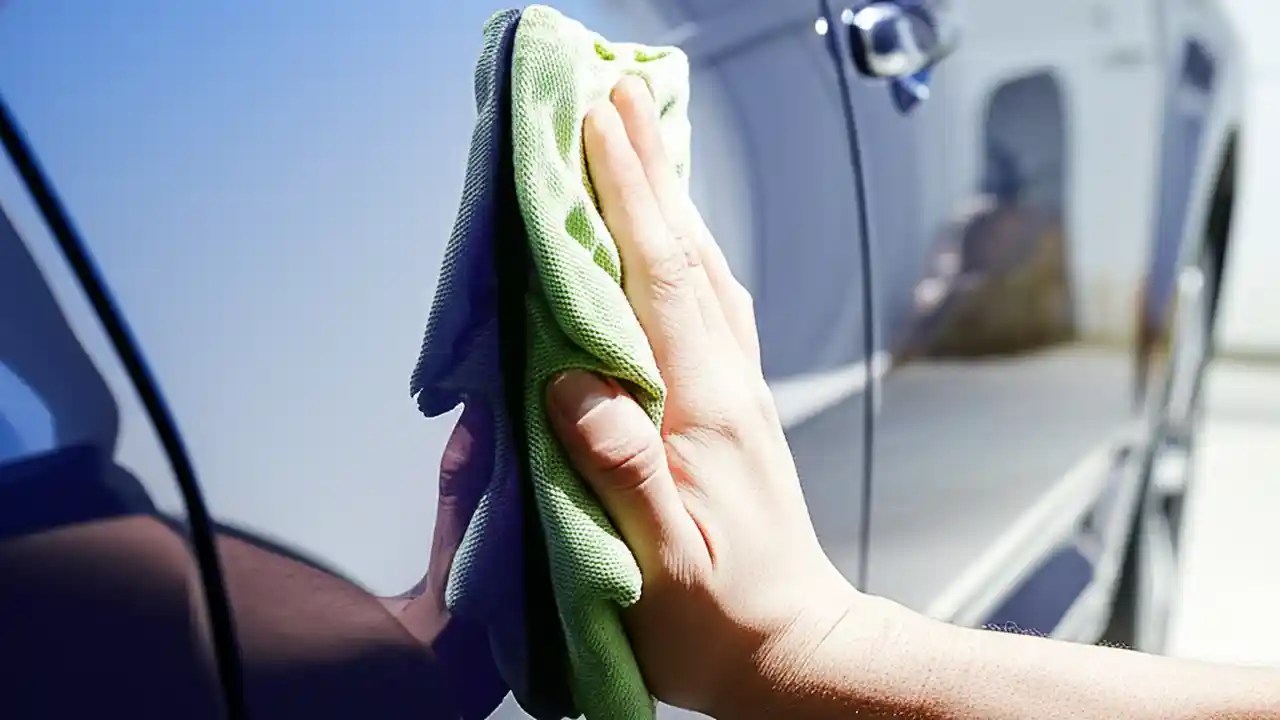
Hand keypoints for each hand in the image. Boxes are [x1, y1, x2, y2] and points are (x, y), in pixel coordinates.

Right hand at [546, 77, 861, 715]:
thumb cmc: (720, 620)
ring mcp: (736, 393)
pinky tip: (673, 246)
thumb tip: (572, 383)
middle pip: (688, 254)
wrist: (793, 650)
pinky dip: (685, 255)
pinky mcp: (732, 410)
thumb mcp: (662, 562)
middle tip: (618, 96)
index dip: (631, 195)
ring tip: (640, 145)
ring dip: (672, 202)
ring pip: (704, 274)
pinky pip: (708, 307)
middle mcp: (728, 384)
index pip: (662, 279)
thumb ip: (619, 468)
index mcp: (705, 409)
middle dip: (651, 169)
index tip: (601, 122)